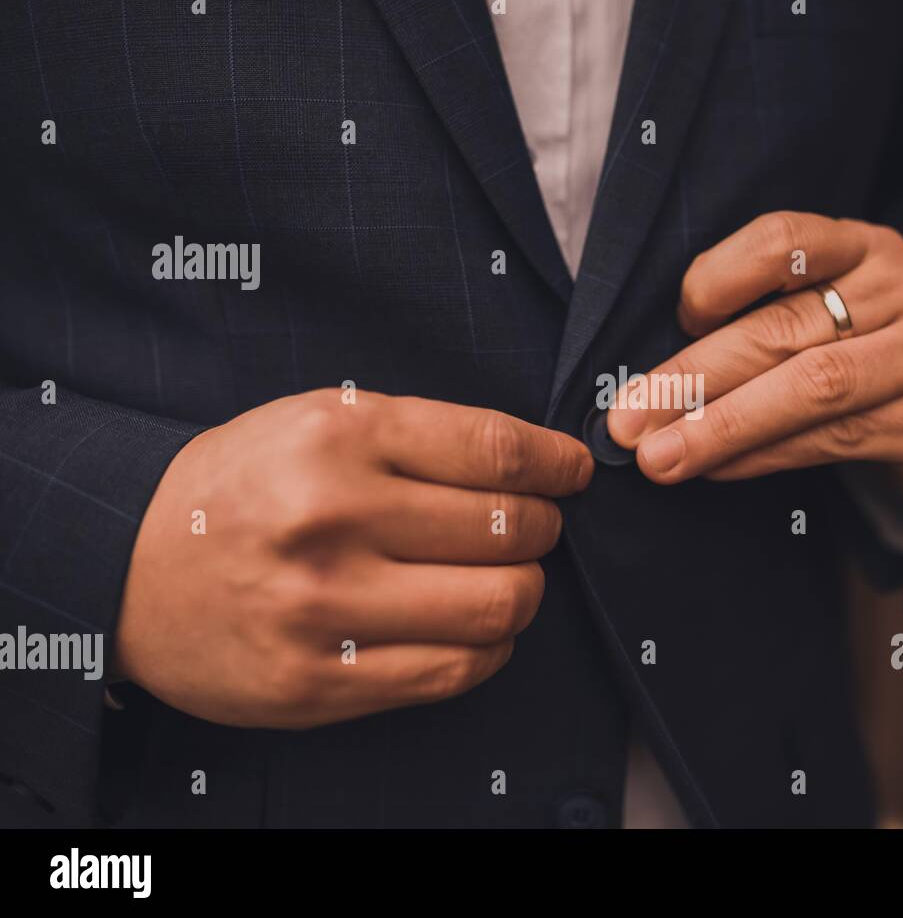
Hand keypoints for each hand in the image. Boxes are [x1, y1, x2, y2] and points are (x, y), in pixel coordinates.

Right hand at [115, 389, 591, 728]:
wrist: (126, 567)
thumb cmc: (239, 486)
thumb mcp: (314, 422)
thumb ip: (418, 437)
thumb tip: (532, 461)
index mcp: (335, 438)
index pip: (494, 449)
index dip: (556, 462)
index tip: (574, 470)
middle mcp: (332, 520)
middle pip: (511, 528)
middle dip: (545, 526)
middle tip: (535, 525)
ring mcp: (325, 609)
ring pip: (498, 604)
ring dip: (525, 590)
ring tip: (506, 576)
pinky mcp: (320, 683)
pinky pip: (456, 670)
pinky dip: (490, 647)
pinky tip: (475, 626)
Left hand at [606, 212, 902, 497]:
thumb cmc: (855, 356)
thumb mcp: (816, 315)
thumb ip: (753, 322)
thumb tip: (648, 384)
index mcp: (864, 245)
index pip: (784, 239)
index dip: (720, 275)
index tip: (679, 317)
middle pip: (785, 327)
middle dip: (694, 376)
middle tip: (626, 421)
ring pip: (812, 387)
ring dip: (722, 427)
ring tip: (660, 458)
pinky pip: (836, 439)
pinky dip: (764, 455)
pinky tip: (717, 468)